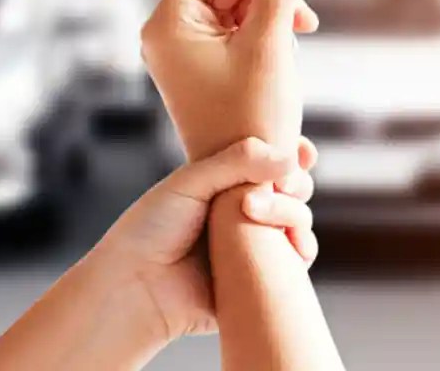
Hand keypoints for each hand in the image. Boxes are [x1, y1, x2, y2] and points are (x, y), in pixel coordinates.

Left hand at [91, 136, 318, 342]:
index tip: (304, 152)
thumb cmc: (151, 230)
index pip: (272, 160)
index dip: (294, 153)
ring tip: (255, 213)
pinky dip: (300, 247)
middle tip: (278, 185)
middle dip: (294, 182)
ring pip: (299, 220)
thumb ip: (239, 161)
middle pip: (293, 188)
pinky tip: (287, 242)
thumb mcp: (191, 181)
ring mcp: (255, 243)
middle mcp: (245, 210)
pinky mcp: (262, 277)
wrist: (136, 287)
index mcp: (227, 182)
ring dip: (291, 212)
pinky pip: (297, 261)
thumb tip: (292, 158)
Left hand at [140, 0, 317, 160]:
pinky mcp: (203, 65)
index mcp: (168, 23)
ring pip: (232, 3)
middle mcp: (168, 33)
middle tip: (300, 5)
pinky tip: (285, 48)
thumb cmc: (250, 120)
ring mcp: (184, 50)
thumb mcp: (270, 45)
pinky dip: (263, 30)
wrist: (243, 184)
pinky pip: (234, 28)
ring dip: (269, 10)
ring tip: (297, 33)